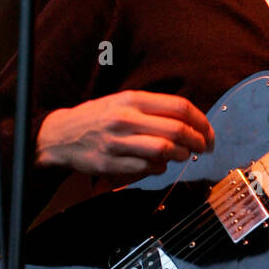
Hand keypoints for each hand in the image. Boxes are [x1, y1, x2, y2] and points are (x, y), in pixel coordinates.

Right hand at [35, 91, 214, 179]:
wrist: (59, 135)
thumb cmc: (98, 118)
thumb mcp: (124, 102)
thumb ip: (155, 109)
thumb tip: (191, 120)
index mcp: (132, 99)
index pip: (179, 107)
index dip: (201, 121)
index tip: (208, 132)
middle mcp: (126, 118)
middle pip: (176, 130)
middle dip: (198, 141)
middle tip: (204, 147)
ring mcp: (117, 142)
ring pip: (164, 150)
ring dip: (181, 156)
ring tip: (182, 155)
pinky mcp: (110, 163)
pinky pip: (146, 169)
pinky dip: (159, 168)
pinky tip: (159, 165)